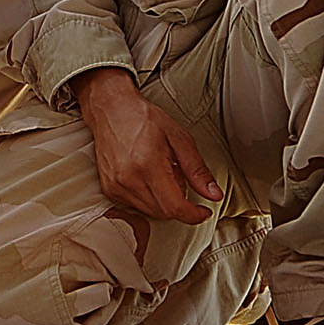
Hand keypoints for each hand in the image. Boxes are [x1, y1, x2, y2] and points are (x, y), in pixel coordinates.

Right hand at [73, 68, 220, 224]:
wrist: (111, 110)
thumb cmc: (144, 119)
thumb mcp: (179, 138)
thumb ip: (197, 170)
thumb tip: (214, 194)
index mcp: (147, 165)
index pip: (175, 207)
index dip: (194, 214)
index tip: (204, 211)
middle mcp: (128, 179)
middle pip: (164, 213)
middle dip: (180, 202)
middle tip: (180, 176)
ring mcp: (116, 186)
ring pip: (151, 212)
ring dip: (164, 200)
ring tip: (163, 173)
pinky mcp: (109, 190)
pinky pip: (137, 207)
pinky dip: (149, 198)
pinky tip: (148, 177)